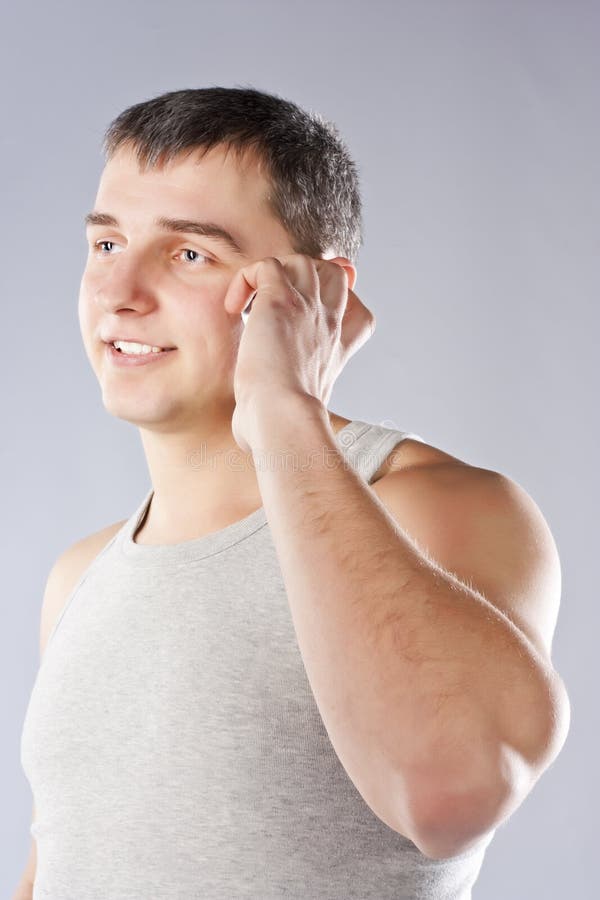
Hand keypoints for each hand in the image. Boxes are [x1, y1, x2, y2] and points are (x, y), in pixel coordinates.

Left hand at [223, 254, 375, 452]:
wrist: (282, 418)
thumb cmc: (279, 429)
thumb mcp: (283, 419)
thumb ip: (268, 416)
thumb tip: (246, 436)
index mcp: (335, 349)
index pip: (355, 307)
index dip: (334, 300)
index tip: (305, 314)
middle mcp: (328, 324)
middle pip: (333, 273)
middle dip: (304, 276)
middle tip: (272, 301)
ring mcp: (309, 308)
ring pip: (302, 261)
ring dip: (273, 275)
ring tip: (250, 304)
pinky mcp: (282, 300)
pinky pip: (266, 265)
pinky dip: (246, 279)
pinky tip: (234, 308)